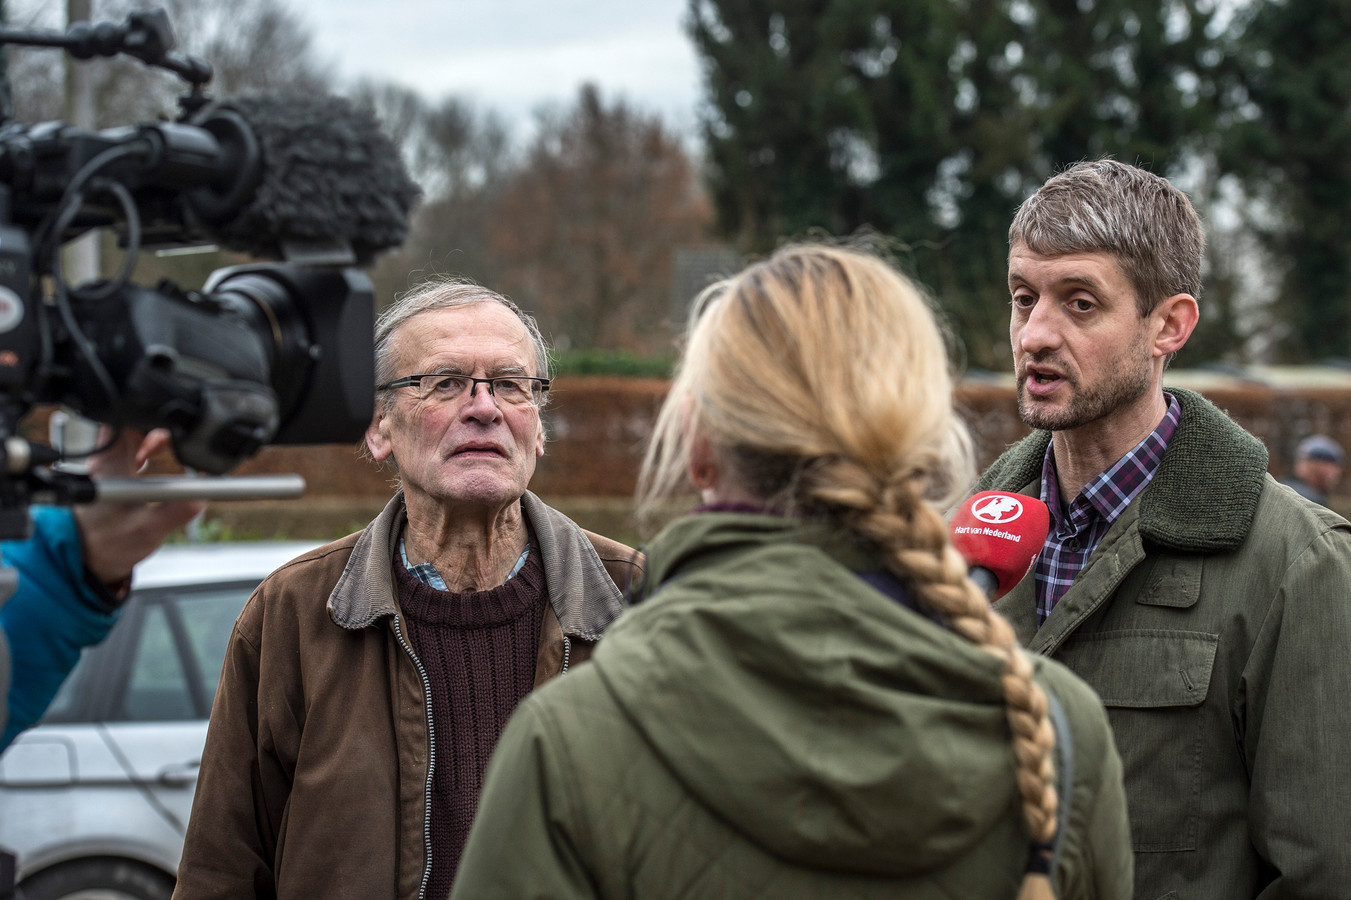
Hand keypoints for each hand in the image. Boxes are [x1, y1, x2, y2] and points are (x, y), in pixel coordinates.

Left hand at [74, 428, 206, 586]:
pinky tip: (160, 460)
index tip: (176, 422)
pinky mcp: (114, 473)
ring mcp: (109, 464)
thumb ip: (180, 508)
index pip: (126, 414)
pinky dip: (150, 448)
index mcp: (112, 462)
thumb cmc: (107, 544)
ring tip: (173, 449)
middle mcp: (107, 457)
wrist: (85, 558)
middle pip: (134, 418)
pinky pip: (133, 448)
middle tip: (180, 440)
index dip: (153, 411)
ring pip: (133, 431)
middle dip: (162, 423)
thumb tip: (206, 490)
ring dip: (157, 436)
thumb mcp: (150, 529)